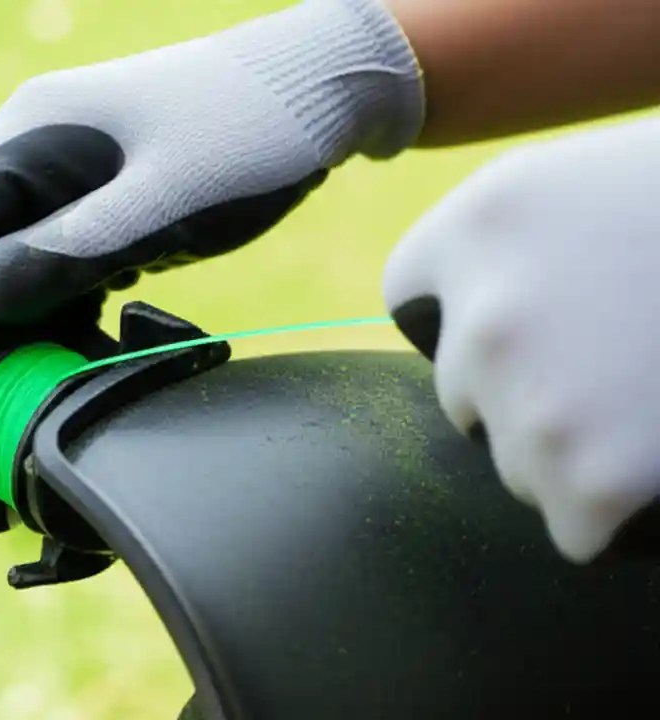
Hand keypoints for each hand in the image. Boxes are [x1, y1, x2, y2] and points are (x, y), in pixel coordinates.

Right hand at [0, 0, 423, 324]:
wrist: (322, 90)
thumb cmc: (250, 136)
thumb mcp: (165, 202)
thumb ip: (72, 250)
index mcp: (30, 133)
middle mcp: (30, 145)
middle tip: (29, 374)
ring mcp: (62, 167)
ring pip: (8, 255)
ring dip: (31, 315)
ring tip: (74, 362)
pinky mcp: (95, 190)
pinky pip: (52, 253)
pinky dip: (65, 300)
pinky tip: (102, 330)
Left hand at [383, 115, 659, 562]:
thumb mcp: (587, 192)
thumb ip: (508, 250)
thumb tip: (463, 326)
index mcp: (479, 223)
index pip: (413, 298)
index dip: (472, 312)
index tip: (543, 312)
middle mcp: (483, 313)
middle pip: (460, 390)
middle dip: (527, 387)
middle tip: (624, 360)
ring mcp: (530, 402)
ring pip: (514, 462)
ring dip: (572, 452)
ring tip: (655, 403)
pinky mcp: (589, 481)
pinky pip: (571, 528)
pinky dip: (614, 519)